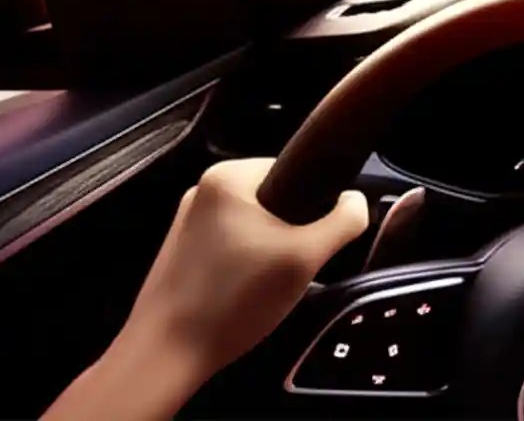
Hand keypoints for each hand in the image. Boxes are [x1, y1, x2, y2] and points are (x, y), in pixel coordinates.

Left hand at [43, 158, 368, 419]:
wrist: (167, 353)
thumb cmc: (234, 300)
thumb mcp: (305, 258)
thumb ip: (343, 222)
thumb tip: (356, 200)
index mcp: (228, 175)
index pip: (295, 170)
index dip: (317, 205)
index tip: (315, 241)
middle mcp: (202, 188)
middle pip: (275, 199)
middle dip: (292, 232)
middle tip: (292, 268)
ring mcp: (187, 220)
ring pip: (255, 225)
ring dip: (270, 250)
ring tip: (266, 285)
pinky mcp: (181, 249)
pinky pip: (231, 244)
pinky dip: (245, 265)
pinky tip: (243, 293)